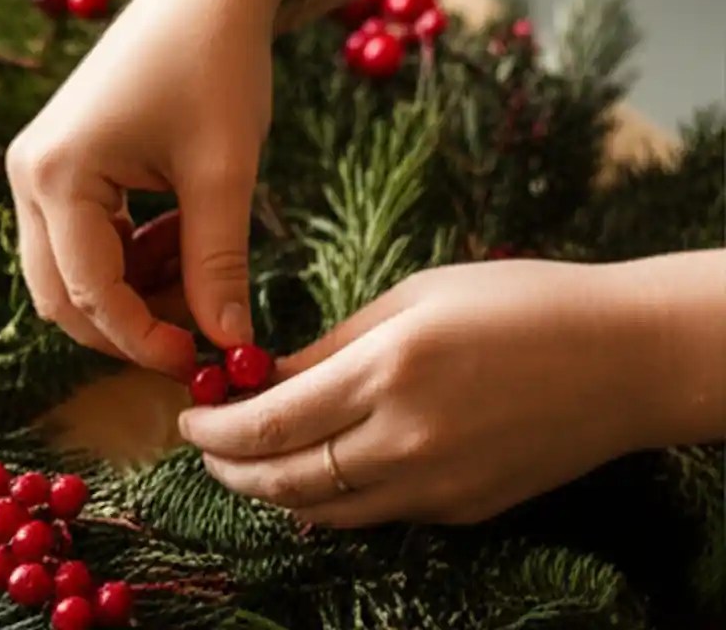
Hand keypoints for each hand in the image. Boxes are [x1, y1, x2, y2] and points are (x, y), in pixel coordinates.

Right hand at [5, 0, 299, 377]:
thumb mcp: (224, 173)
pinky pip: (86, 241)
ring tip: (201, 265)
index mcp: (56, 174)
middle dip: (129, 327)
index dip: (143, 340)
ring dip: (133, 292)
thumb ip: (219, 266)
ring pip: (73, 273)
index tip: (203, 363)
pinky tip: (182, 236)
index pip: (88, 293)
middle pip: (62, 295)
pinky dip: (132, 259)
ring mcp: (39, 170)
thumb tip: (230, 348)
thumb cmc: (217, 66)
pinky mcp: (62, 166)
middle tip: (198, 339)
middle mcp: (30, 176)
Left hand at [179, 259, 673, 527]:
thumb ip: (332, 347)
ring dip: (271, 491)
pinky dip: (330, 501)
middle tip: (205, 447)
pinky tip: (317, 474)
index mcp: (386, 372)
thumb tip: (267, 378)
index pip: (266, 424)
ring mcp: (436, 486)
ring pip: (321, 512)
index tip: (187, 415)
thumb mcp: (413, 298)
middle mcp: (404, 440)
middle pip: (282, 479)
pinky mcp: (461, 510)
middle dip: (228, 467)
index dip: (213, 427)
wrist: (624, 358)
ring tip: (248, 463)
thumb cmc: (520, 303)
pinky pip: (374, 515)